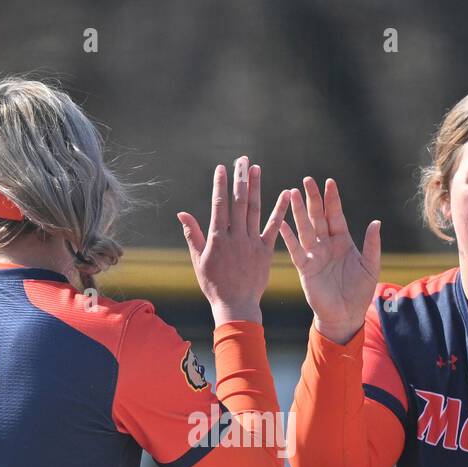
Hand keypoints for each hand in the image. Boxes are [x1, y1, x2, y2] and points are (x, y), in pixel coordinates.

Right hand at [178, 157, 289, 326]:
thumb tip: (182, 213)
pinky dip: (279, 210)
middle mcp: (235, 237)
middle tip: (242, 160)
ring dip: (256, 188)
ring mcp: (252, 243)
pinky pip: (273, 228)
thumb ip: (192, 235)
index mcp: (218, 239)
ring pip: (254, 210)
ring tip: (256, 168)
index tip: (222, 168)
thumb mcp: (198, 260)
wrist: (236, 306)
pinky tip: (285, 194)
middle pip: (238, 202)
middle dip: (239, 179)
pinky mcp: (265, 251)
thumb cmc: (213, 285)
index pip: (219, 205)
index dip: (220, 185)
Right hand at [278, 177, 380, 344]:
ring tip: (293, 194)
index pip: (336, 215)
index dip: (332, 199)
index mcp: (343, 241)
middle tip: (307, 180)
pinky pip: (296, 250)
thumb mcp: (371, 267)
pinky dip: (289, 238)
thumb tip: (376, 222)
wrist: (346, 315)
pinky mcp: (305, 268)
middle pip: (318, 217)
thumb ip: (372, 245)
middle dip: (313, 199)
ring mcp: (314, 255)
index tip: (329, 182)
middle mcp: (326, 245)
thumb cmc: (360, 292)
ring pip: (305, 229)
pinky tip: (283, 224)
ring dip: (299, 212)